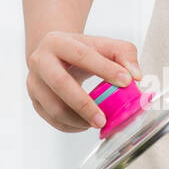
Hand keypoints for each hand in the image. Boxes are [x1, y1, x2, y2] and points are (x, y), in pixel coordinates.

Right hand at [26, 32, 141, 131]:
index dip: (105, 69)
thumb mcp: (103, 45)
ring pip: (54, 108)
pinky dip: (71, 126)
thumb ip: (124, 54)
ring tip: (97, 122)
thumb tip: (135, 76)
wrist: (54, 56)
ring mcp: (33, 83)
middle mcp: (39, 61)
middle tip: (103, 119)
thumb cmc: (81, 51)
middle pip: (60, 84)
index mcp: (56, 42)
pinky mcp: (35, 101)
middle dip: (84, 104)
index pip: (82, 55)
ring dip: (78, 120)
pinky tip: (85, 123)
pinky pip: (52, 120)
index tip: (126, 81)